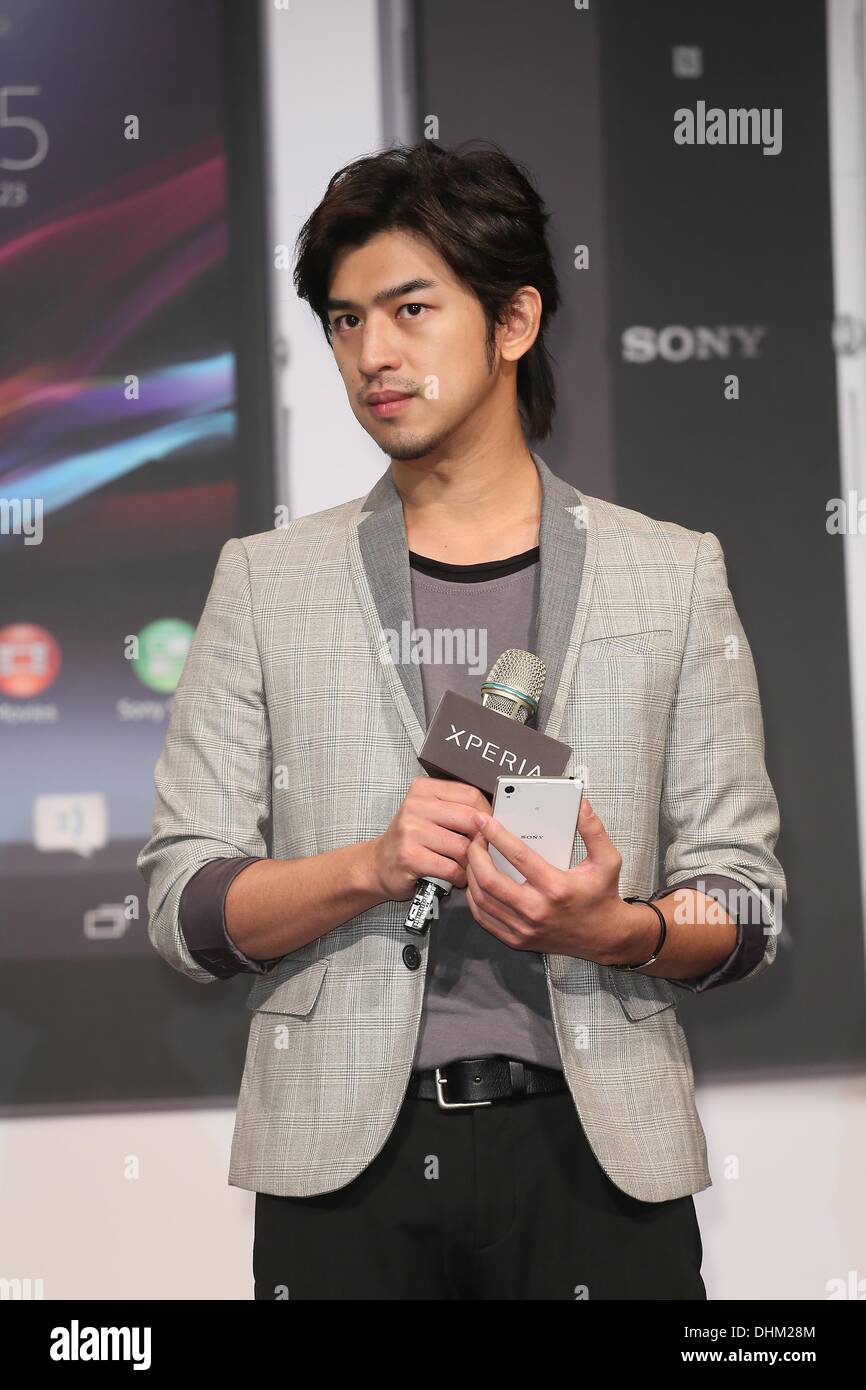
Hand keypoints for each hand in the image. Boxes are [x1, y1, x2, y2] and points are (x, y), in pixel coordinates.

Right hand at [369, 775, 490, 901]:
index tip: (491, 827)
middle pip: (470, 819)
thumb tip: (495, 818)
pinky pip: (451, 868)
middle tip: (482, 851)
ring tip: (466, 866)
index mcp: (424, 789)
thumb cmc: (411, 840)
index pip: (470, 794)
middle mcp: (415, 806)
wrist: (377, 865)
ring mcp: (411, 831)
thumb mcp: (430, 814)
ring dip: (470, 862)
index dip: (487, 813)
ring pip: (463, 847)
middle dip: (481, 840)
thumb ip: (457, 809)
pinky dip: (459, 877)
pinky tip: (455, 877)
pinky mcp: (410, 856)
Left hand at [464, 795, 636, 963]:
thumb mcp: (607, 860)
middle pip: (489, 880)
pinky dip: (475, 897)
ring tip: (474, 855)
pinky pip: (484, 917)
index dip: (496, 835)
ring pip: (482, 899)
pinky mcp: (517, 939)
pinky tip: (477, 881)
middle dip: (475, 854)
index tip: (484, 820)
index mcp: (557, 888)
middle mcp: (536, 910)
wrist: (604, 937)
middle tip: (474, 837)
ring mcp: (524, 928)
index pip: (518, 857)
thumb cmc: (602, 896)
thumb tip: (580, 805)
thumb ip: (594, 830)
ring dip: (472, 873)